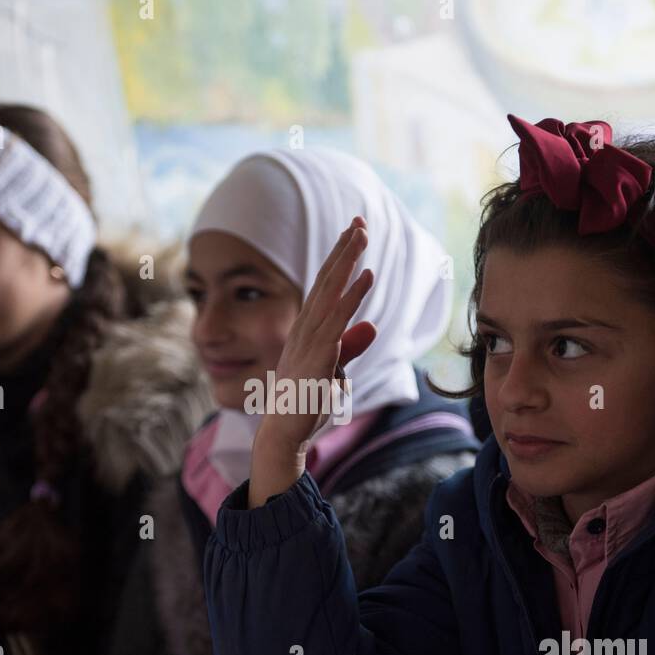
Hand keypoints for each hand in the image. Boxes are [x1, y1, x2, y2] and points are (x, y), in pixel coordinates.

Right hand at [247, 217, 377, 507]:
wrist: (283, 433)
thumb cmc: (305, 403)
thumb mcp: (335, 368)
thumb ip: (351, 345)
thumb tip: (372, 324)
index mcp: (308, 330)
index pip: (324, 286)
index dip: (339, 258)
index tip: (353, 233)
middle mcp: (306, 328)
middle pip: (326, 280)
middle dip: (343, 249)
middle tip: (359, 221)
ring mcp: (310, 340)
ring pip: (331, 292)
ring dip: (348, 261)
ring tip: (363, 235)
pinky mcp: (319, 355)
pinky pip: (338, 320)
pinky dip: (353, 296)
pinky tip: (367, 276)